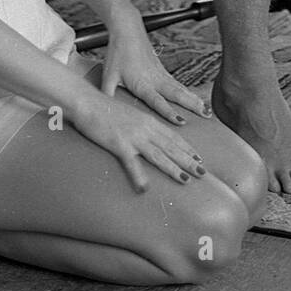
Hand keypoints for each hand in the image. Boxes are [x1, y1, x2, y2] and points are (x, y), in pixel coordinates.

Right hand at [70, 89, 206, 193]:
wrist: (87, 102)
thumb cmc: (105, 109)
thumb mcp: (129, 115)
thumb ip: (140, 126)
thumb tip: (148, 136)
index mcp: (148, 121)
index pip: (173, 136)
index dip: (187, 148)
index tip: (199, 158)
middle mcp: (145, 128)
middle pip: (171, 147)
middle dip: (188, 161)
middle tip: (203, 173)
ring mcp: (133, 137)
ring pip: (158, 155)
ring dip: (173, 168)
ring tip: (186, 180)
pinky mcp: (119, 144)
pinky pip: (131, 163)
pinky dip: (138, 176)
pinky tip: (144, 188)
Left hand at [100, 27, 210, 125]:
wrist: (127, 30)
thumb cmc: (117, 53)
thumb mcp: (108, 76)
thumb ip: (107, 95)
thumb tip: (102, 112)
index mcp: (142, 83)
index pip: (157, 101)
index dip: (169, 112)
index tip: (181, 122)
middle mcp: (155, 79)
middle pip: (177, 94)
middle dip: (192, 106)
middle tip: (206, 116)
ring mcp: (161, 74)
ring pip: (181, 89)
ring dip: (194, 99)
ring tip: (207, 110)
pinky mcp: (163, 70)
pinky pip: (178, 84)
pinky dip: (189, 92)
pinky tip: (195, 98)